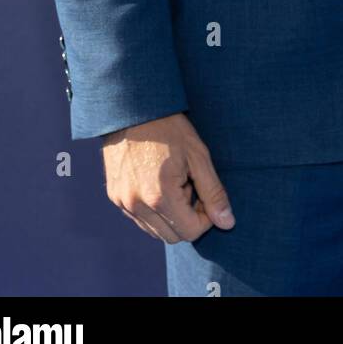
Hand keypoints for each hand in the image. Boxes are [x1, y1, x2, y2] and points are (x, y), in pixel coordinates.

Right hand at [101, 112, 235, 242]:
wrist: (132, 107)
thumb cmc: (169, 128)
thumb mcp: (198, 156)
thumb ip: (213, 193)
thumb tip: (227, 223)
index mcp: (160, 196)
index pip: (190, 232)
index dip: (206, 218)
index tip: (206, 194)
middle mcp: (136, 205)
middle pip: (172, 236)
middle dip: (188, 217)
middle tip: (191, 185)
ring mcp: (122, 202)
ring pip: (155, 230)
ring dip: (171, 215)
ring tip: (174, 182)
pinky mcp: (114, 196)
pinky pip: (139, 218)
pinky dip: (154, 209)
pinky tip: (158, 182)